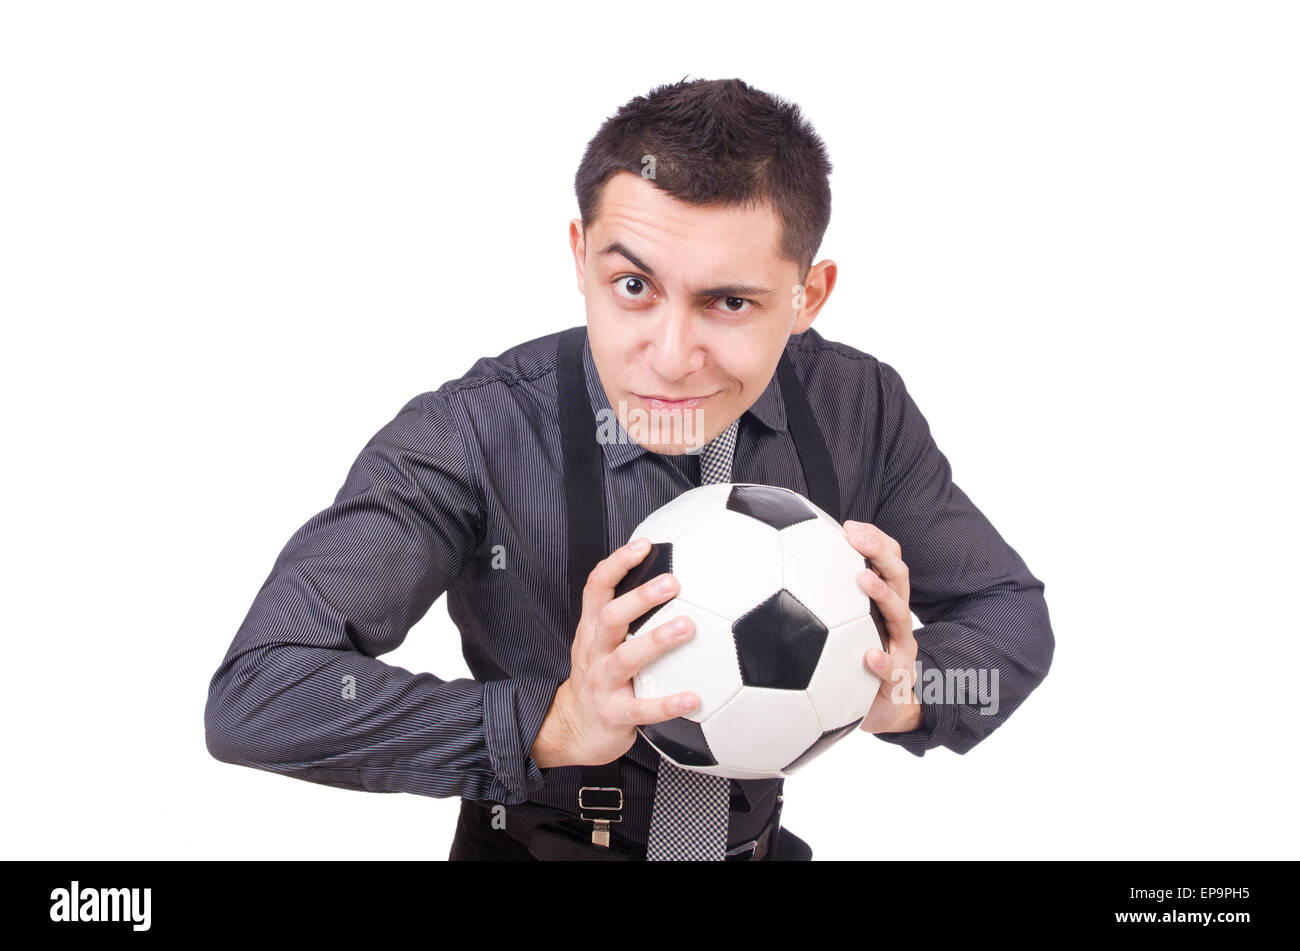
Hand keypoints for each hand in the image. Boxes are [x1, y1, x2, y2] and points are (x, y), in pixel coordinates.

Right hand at [531, 537, 699, 767]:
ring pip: (625, 658)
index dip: (617, 564)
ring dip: (656, 641)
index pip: (597, 588)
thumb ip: (625, 616)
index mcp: (592, 631)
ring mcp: (601, 683)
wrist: (572, 729)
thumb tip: (668, 581)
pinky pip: (642, 709)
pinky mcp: (613, 714)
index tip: (643, 545)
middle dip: (640, 598)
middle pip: (610, 617)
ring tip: (686, 628)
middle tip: (672, 583)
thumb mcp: (600, 642)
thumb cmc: (597, 678)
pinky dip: (667, 704)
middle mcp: (594, 652)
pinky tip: (693, 698)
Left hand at [842, 520, 923, 734]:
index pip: (888, 561)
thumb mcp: (843, 627)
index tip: (848, 525)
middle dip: (879, 552)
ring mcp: (901, 647)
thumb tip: (781, 571)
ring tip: (863, 579)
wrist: (884, 708)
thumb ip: (825, 601)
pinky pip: (894, 670)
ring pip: (901, 615)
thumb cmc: (856, 660)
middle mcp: (895, 619)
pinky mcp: (898, 678)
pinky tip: (869, 656)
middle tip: (856, 537)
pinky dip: (883, 661)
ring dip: (883, 594)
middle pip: (898, 577)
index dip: (874, 539)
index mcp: (884, 602)